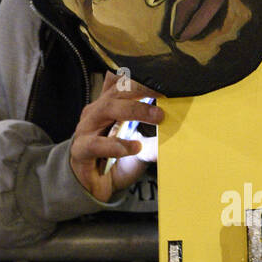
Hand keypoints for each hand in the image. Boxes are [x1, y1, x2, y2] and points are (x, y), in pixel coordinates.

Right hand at [69, 72, 163, 201]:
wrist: (93, 187)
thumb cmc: (116, 161)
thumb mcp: (140, 146)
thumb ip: (154, 136)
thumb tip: (181, 129)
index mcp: (109, 105)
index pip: (121, 81)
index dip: (140, 75)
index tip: (163, 74)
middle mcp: (96, 112)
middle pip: (118, 91)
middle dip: (143, 88)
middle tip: (166, 93)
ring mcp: (86, 129)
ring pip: (107, 109)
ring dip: (134, 110)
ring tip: (157, 116)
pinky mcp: (80, 149)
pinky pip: (97, 144)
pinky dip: (116, 145)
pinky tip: (134, 147)